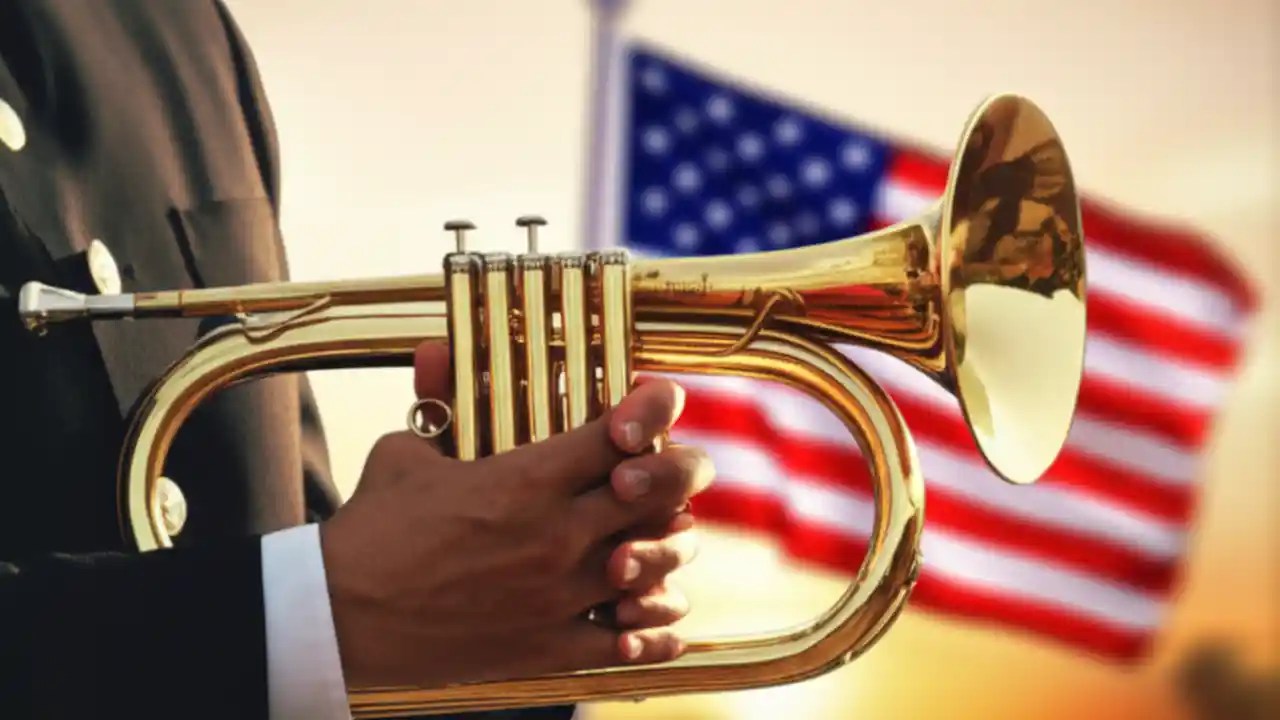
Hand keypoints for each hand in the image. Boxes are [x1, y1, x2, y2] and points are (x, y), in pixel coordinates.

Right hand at [319, 342, 712, 689]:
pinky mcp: (548, 646)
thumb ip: (440, 401)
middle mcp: (556, 534)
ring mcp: (558, 594)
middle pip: (660, 495)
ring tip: (662, 540)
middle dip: (679, 474)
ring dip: (668, 549)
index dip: (654, 409)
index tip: (661, 401)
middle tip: (673, 470)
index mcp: (527, 479)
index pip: (623, 433)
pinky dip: (650, 631)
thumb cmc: (373, 530)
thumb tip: (438, 348)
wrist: (339, 616)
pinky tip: (652, 619)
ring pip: (657, 567)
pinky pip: (626, 643)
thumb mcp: (406, 452)